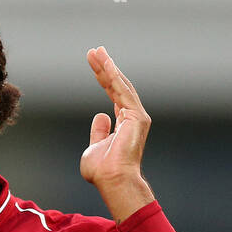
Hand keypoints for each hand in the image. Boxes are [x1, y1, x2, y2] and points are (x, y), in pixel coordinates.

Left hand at [81, 46, 154, 220]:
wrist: (112, 180)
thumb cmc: (103, 171)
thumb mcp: (94, 147)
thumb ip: (98, 131)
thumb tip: (100, 115)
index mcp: (124, 123)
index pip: (113, 93)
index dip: (103, 77)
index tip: (94, 62)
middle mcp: (132, 117)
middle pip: (117, 85)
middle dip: (105, 67)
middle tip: (94, 50)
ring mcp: (136, 116)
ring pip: (121, 85)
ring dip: (108, 67)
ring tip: (96, 51)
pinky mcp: (137, 116)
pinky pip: (122, 91)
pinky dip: (113, 76)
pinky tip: (104, 63)